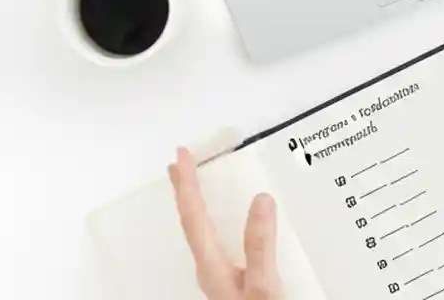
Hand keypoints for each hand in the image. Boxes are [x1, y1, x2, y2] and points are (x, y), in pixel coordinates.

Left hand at [168, 148, 280, 299]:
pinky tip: (226, 224)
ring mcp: (221, 279)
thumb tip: (259, 203)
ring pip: (204, 233)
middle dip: (185, 191)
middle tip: (179, 164)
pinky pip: (220, 244)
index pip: (194, 216)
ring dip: (200, 206)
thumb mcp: (264, 287)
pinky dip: (218, 224)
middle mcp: (212, 272)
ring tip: (195, 186)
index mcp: (213, 267)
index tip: (181, 157)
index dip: (186, 184)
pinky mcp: (234, 285)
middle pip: (192, 222)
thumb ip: (260, 245)